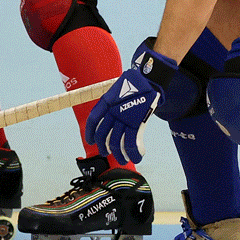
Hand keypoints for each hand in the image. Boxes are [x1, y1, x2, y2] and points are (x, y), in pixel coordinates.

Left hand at [84, 42, 168, 162]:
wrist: (149, 79)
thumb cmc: (134, 85)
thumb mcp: (117, 91)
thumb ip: (112, 104)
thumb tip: (111, 118)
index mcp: (106, 103)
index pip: (93, 120)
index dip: (90, 133)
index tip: (90, 141)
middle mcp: (113, 112)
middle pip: (103, 135)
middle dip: (104, 147)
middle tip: (106, 153)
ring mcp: (124, 118)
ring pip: (117, 142)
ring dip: (120, 155)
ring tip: (124, 160)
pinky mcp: (136, 122)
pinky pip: (132, 142)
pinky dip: (134, 153)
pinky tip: (137, 157)